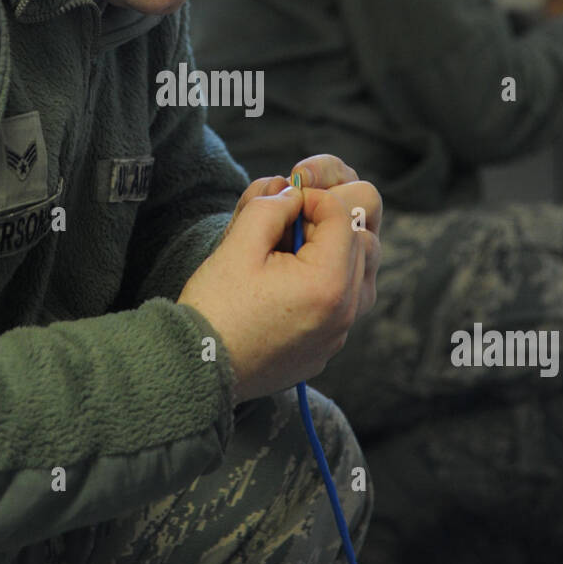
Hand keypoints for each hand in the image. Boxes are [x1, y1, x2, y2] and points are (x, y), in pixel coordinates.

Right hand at [179, 155, 381, 403]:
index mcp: (327, 282)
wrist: (200, 368)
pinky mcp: (326, 348)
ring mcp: (338, 334)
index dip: (312, 198)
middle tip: (288, 225)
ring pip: (362, 273)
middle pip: (361, 241)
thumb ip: (270, 207)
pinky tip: (291, 283)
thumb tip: (293, 195)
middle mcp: (344, 311)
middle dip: (329, 223)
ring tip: (298, 249)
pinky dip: (330, 284)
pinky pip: (345, 304)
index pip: (341, 214)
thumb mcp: (237, 245)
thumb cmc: (215, 309)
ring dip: (339, 251)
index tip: (284, 203)